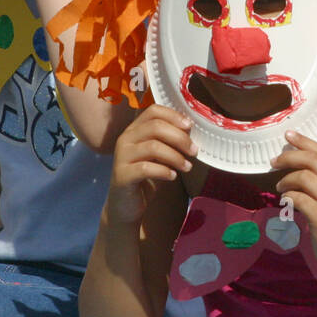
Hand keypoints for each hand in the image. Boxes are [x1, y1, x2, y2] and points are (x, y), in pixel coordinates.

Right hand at [106, 105, 194, 226]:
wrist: (126, 206)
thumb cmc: (146, 177)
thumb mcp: (160, 155)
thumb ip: (169, 141)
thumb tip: (191, 130)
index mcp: (134, 129)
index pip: (153, 111)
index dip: (173, 116)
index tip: (190, 127)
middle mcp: (125, 139)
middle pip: (155, 127)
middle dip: (180, 138)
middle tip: (194, 151)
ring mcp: (121, 157)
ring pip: (153, 147)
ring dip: (175, 156)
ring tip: (187, 167)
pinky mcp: (122, 175)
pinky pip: (146, 168)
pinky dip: (164, 171)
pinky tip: (172, 176)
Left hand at [273, 130, 316, 274]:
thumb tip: (298, 158)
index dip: (304, 141)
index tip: (288, 135)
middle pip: (311, 160)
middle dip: (289, 157)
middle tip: (274, 162)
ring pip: (303, 177)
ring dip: (286, 180)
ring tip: (280, 187)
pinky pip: (298, 198)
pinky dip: (288, 196)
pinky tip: (285, 200)